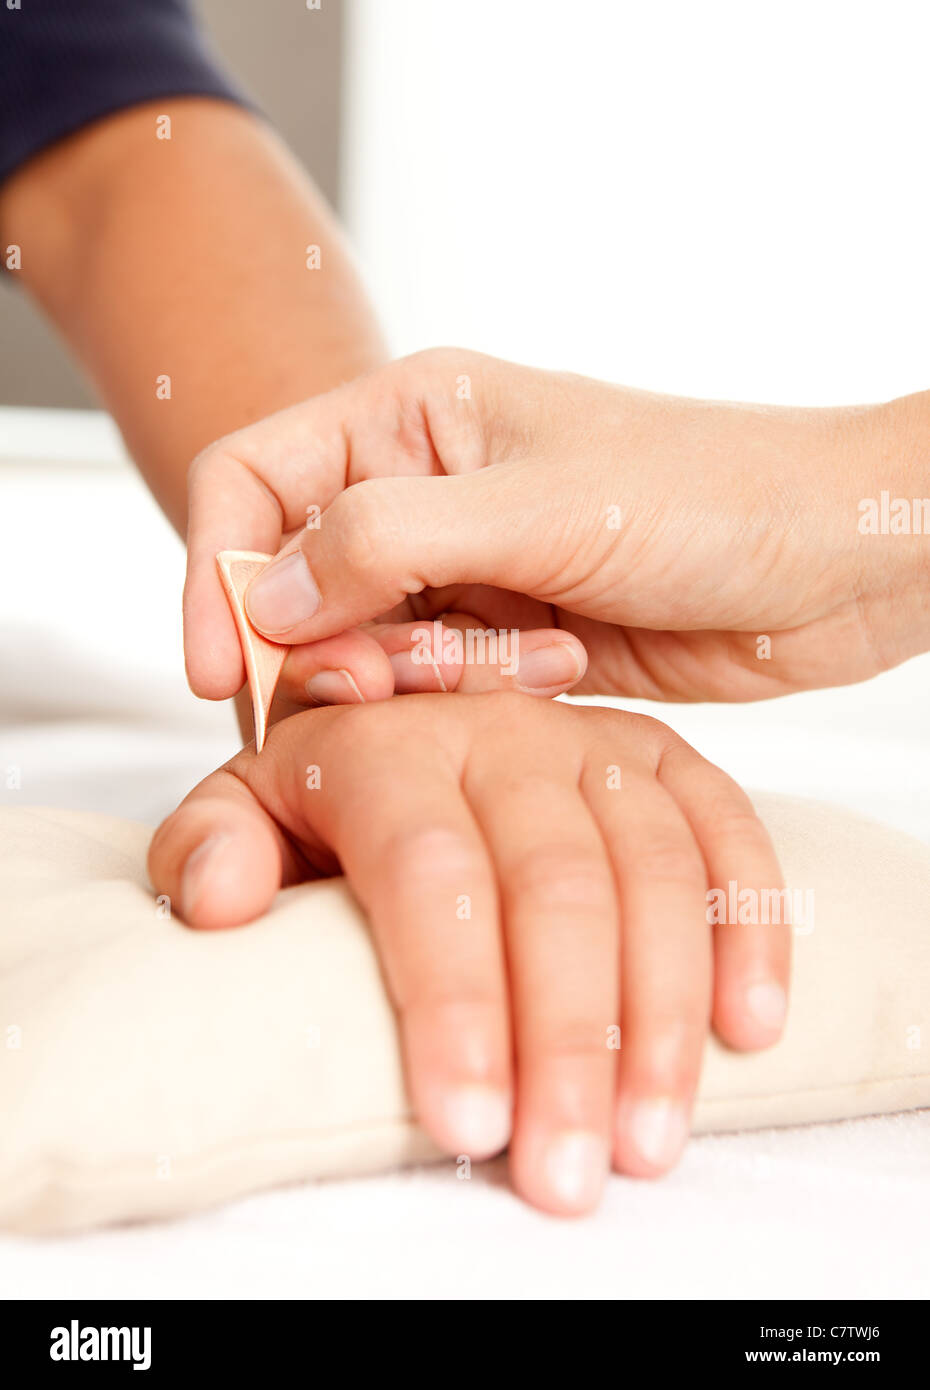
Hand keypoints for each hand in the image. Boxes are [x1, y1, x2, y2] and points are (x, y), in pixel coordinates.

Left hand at [148, 692, 789, 1215]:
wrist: (409, 725)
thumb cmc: (329, 803)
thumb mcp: (248, 812)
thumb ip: (213, 845)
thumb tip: (217, 900)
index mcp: (388, 745)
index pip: (430, 873)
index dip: (454, 1004)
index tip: (468, 1126)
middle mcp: (502, 730)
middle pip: (555, 888)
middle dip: (564, 1046)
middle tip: (563, 1174)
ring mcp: (594, 741)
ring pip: (655, 874)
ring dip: (662, 1019)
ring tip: (646, 1141)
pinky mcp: (666, 760)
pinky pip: (730, 832)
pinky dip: (749, 929)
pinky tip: (749, 1030)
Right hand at [184, 349, 929, 704]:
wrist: (837, 558)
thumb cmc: (713, 495)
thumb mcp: (543, 504)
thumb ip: (390, 541)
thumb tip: (271, 599)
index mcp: (415, 417)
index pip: (253, 479)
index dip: (216, 571)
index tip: (221, 667)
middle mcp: (425, 489)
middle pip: (301, 582)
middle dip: (339, 646)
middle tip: (403, 684)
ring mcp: (468, 568)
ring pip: (369, 647)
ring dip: (424, 677)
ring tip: (528, 662)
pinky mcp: (510, 638)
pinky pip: (440, 686)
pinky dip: (476, 697)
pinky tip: (561, 671)